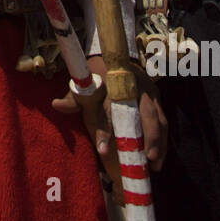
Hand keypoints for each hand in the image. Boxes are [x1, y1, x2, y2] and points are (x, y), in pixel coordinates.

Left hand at [52, 55, 167, 200]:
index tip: (102, 150)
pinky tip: (159, 158)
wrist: (116, 56)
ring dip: (159, 141)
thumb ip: (73, 97)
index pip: (110, 108)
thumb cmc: (97, 74)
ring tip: (155, 164)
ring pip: (158, 117)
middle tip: (146, 158)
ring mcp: (149, 92)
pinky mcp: (157, 97)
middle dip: (148, 136)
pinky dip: (162, 139)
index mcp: (114, 83)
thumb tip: (56, 105)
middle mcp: (135, 87)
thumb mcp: (83, 83)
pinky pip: (163, 120)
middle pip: (144, 112)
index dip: (106, 130)